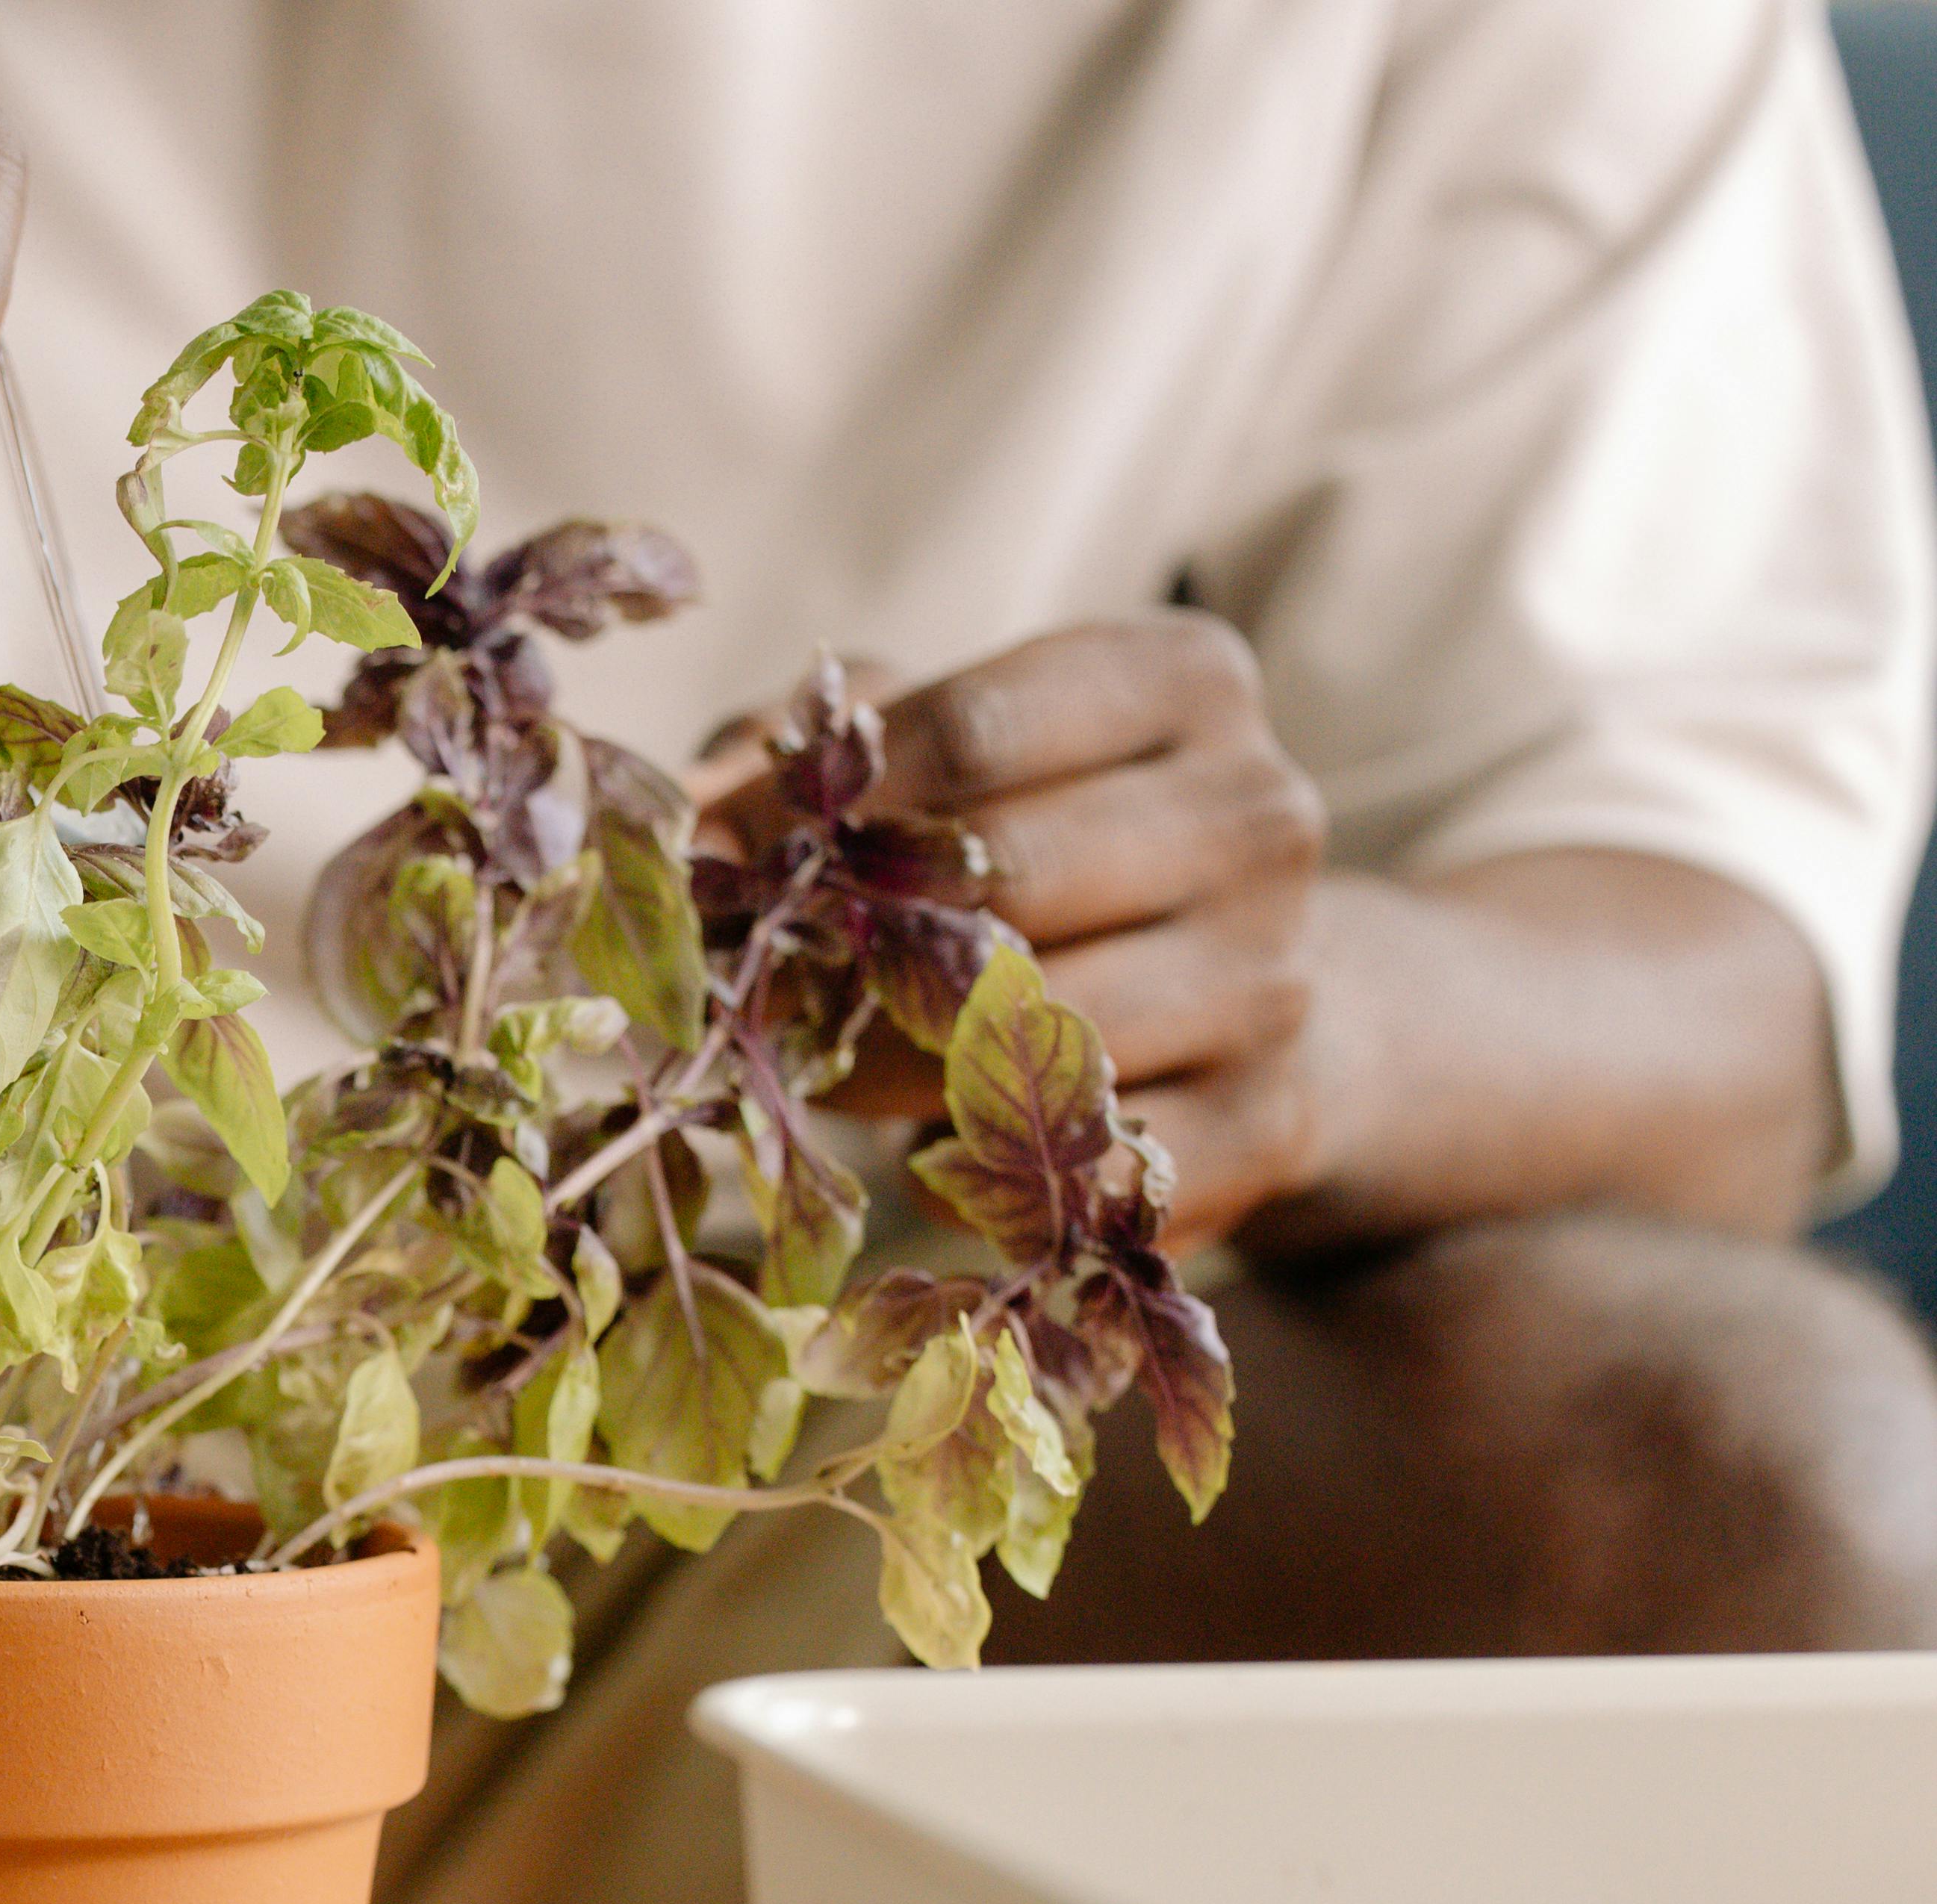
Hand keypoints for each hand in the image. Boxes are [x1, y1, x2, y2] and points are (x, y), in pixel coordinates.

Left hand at [709, 613, 1332, 1254]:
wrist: (1234, 995)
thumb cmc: (1045, 850)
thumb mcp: (945, 760)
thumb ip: (816, 757)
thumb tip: (676, 822)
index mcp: (1184, 685)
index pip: (972, 729)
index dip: (818, 802)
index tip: (719, 860)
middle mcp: (1258, 814)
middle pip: (1002, 873)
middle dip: (844, 935)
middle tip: (743, 981)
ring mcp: (1275, 972)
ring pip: (1034, 1026)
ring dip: (886, 1061)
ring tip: (813, 1065)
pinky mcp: (1267, 1120)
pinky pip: (1081, 1161)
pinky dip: (979, 1171)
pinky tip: (927, 1155)